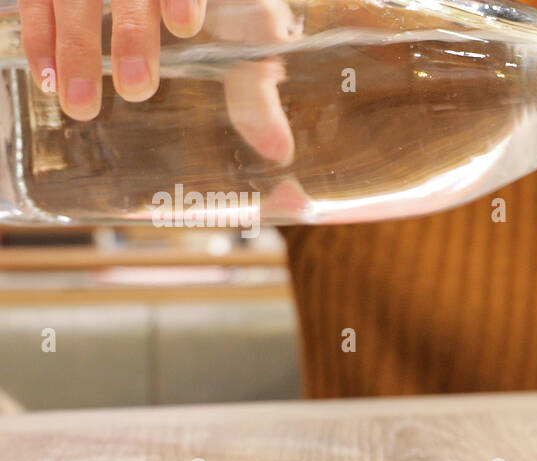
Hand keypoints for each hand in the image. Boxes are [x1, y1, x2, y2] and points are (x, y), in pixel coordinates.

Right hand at [18, 0, 294, 164]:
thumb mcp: (245, 36)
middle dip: (131, 32)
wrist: (180, 1)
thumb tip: (279, 151)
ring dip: (74, 46)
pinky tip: (45, 76)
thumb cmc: (224, 10)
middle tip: (137, 88)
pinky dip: (38, 34)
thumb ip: (256, 91)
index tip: (185, 24)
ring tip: (79, 103)